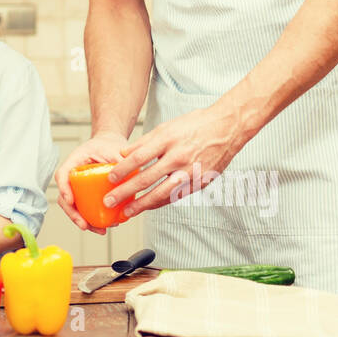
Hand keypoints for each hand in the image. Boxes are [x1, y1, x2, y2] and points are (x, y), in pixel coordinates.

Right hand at [55, 131, 130, 233]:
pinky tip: (106, 225)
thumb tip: (128, 175)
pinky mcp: (87, 194)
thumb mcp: (114, 148)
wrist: (110, 145)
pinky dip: (93, 218)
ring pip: (75, 206)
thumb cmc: (108, 145)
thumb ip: (120, 159)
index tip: (70, 200)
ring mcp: (79, 186)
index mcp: (75, 160)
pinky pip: (86, 208)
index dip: (64, 188)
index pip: (62, 175)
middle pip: (65, 196)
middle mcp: (73, 175)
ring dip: (83, 220)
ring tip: (100, 230)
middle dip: (73, 214)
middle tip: (84, 225)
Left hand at [106, 104, 246, 217]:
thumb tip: (124, 154)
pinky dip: (162, 202)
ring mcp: (190, 172)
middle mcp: (178, 157)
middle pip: (146, 179)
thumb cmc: (196, 125)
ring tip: (128, 212)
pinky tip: (150, 207)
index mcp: (168, 140)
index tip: (110, 179)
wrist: (227, 129)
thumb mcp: (167, 127)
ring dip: (142, 204)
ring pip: (161, 193)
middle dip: (125, 192)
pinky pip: (177, 196)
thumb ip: (145, 142)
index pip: (138, 158)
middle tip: (110, 201)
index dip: (122, 170)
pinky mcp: (200, 182)